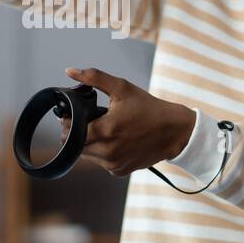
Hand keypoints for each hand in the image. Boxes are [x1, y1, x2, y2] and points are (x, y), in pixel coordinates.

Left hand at [61, 67, 195, 176]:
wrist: (174, 131)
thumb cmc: (149, 108)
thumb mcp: (121, 88)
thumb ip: (93, 78)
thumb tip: (70, 71)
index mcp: (105, 131)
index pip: (69, 133)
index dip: (70, 123)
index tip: (76, 115)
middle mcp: (107, 152)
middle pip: (76, 145)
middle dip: (78, 133)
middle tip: (92, 121)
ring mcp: (113, 164)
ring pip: (87, 156)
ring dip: (89, 144)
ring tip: (105, 130)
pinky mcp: (119, 171)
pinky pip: (101, 163)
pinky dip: (103, 153)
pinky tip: (115, 141)